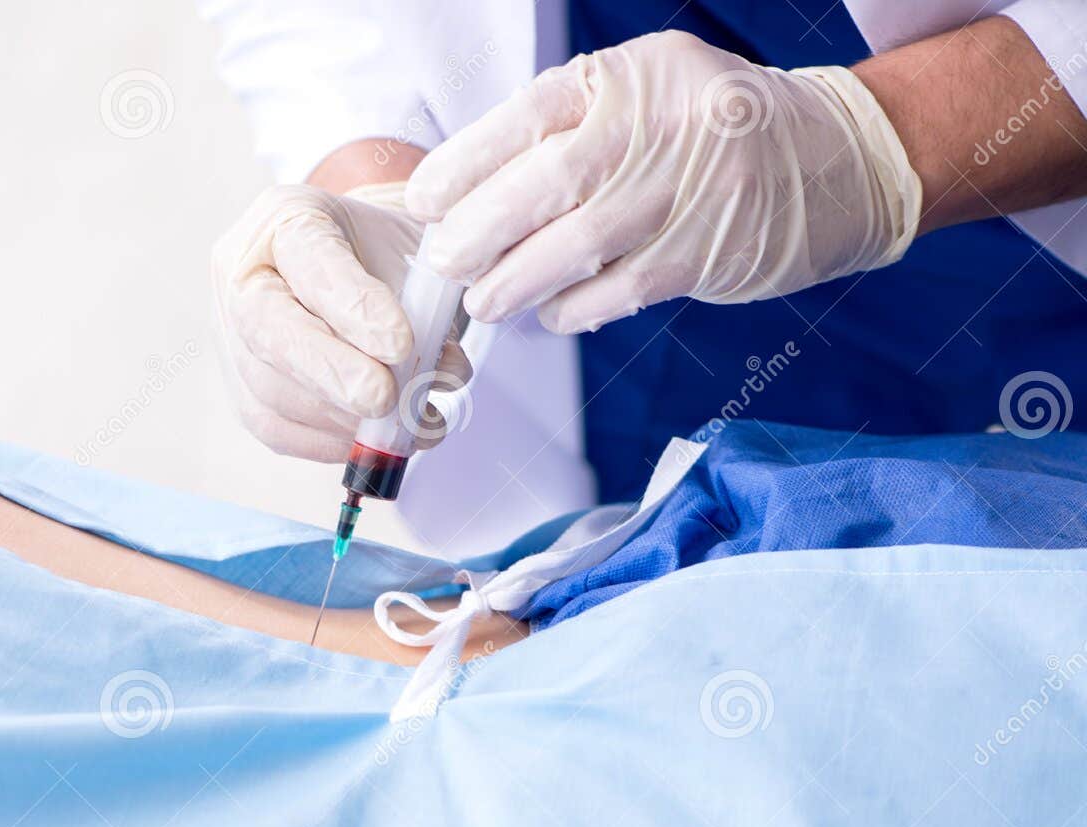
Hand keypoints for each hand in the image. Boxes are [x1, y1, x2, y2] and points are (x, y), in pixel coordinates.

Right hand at [211, 182, 470, 461]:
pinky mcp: (242, 387)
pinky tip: (372, 440)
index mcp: (287, 218)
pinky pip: (275, 427)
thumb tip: (440, 370)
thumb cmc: (386, 257)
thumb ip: (428, 301)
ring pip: (272, 389)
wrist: (361, 272)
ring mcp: (233, 334)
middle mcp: (245, 273)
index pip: (309, 258)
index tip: (402, 343)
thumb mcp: (415, 253)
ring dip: (343, 418)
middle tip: (385, 398)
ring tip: (406, 424)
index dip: (353, 306)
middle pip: (269, 329)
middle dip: (332, 372)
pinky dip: (328, 442)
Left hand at [405, 30, 921, 333]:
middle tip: (444, 261)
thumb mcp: (647, 96)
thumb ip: (572, 129)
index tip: (423, 201)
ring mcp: (687, 189)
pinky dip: (574, 307)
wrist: (838, 159)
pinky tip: (550, 315)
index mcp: (632, 77)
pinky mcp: (707, 251)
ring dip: (516, 280)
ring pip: (577, 242)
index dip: (465, 162)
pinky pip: (619, 288)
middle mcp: (659, 125)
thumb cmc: (713, 133)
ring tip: (485, 301)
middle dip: (479, 230)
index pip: (528, 115)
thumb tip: (472, 193)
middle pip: (545, 181)